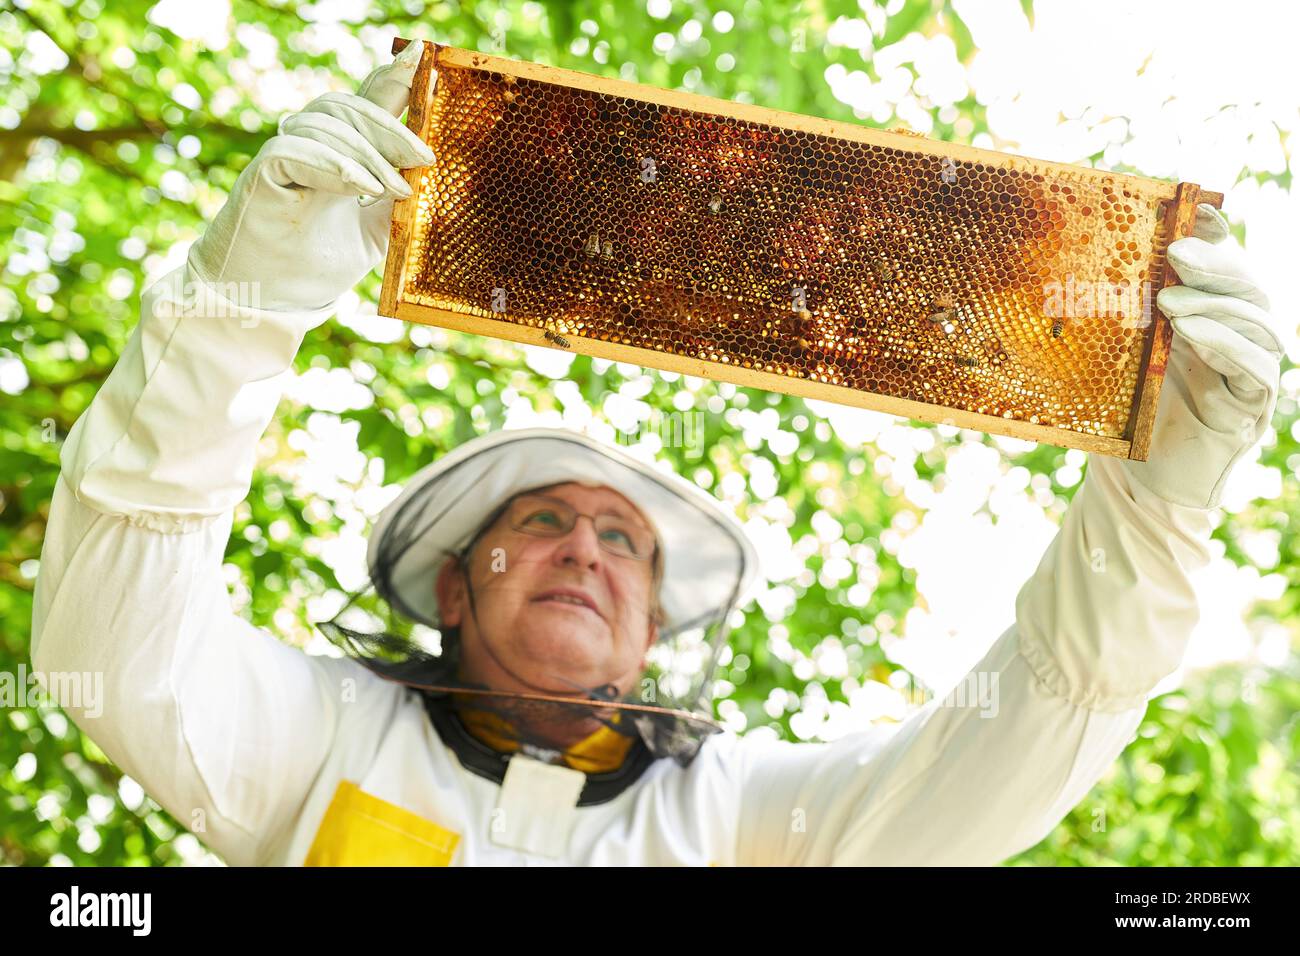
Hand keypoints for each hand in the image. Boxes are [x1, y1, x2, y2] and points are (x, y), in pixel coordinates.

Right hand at [189, 39, 433, 312]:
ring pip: (324, 122)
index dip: (389, 77)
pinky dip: (332, 164)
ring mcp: (283, 156)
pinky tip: (361, 188)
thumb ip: (399, 197)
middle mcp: (308, 146)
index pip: (364, 105)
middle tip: (424, 159)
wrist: (273, 302)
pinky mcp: (261, 174)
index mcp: (337, 154)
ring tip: (394, 191)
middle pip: (348, 106)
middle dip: (392, 127)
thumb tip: (431, 166)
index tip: (420, 56)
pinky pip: (294, 148)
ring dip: (368, 155)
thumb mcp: (376, 231)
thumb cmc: (317, 266)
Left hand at [1117, 203, 1284, 508]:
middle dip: (1215, 264)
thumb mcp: (1116, 354)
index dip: (1216, 234)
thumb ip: (1113, 316)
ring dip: (1215, 303)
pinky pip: (1255, 368)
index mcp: (1209, 317)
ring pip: (1255, 322)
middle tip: (1175, 251)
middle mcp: (1238, 337)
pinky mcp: (1251, 406)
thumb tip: (1075, 264)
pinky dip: (1226, 344)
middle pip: (1246, 287)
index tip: (1192, 208)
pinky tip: (1192, 333)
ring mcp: (1251, 371)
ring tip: (1170, 298)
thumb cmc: (1126, 414)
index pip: (1224, 264)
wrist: (1137, 480)